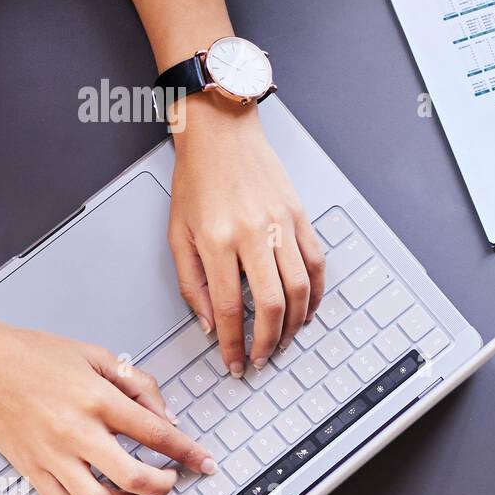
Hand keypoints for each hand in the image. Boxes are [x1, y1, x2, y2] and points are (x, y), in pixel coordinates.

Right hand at [0, 307, 216, 494]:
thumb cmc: (33, 354)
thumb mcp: (97, 355)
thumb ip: (138, 385)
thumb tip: (165, 415)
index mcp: (99, 399)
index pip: (157, 434)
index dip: (188, 452)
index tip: (204, 463)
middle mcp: (78, 431)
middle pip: (134, 477)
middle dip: (163, 485)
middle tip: (171, 481)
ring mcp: (52, 454)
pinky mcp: (30, 468)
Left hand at [167, 97, 325, 375]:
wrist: (222, 133)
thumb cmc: (197, 179)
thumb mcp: (177, 233)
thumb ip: (191, 282)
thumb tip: (210, 323)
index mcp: (217, 240)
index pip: (227, 307)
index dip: (233, 343)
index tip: (235, 362)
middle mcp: (253, 234)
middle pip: (271, 304)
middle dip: (267, 341)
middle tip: (261, 357)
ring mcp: (282, 224)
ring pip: (300, 288)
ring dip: (294, 323)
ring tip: (283, 340)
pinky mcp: (301, 216)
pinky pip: (317, 264)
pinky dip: (316, 293)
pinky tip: (307, 309)